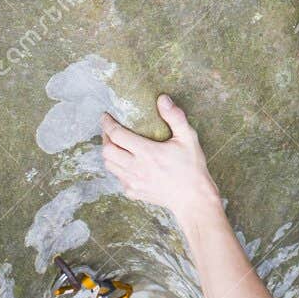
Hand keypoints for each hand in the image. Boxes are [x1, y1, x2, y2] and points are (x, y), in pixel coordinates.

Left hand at [101, 96, 218, 225]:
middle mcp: (136, 168)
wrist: (193, 199)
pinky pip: (118, 178)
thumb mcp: (188, 138)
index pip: (117, 135)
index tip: (106, 116)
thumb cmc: (192, 167)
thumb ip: (175, 117)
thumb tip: (162, 99)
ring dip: (109, 153)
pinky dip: (118, 168)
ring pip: (109, 166)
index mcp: (147, 153)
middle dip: (105, 138)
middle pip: (107, 151)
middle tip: (110, 129)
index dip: (108, 124)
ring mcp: (133, 182)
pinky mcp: (134, 192)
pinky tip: (127, 163)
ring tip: (116, 144)